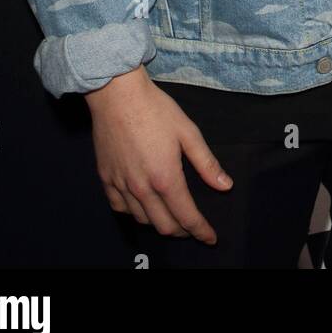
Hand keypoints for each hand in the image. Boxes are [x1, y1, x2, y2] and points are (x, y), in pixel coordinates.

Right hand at [85, 66, 232, 243]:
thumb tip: (225, 186)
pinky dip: (134, 213)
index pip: (187, 216)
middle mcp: (142, 188)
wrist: (117, 94)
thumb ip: (206, 163)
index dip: (201, 231)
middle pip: (165, 226)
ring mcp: (121, 185)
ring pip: (142, 220)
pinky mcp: (106, 178)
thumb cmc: (155, 109)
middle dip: (183, 232)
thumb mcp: (187, 131)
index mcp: (166, 178)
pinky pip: (120, 208)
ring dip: (160, 224)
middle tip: (193, 227)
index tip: (210, 238)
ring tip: (171, 216)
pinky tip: (142, 205)